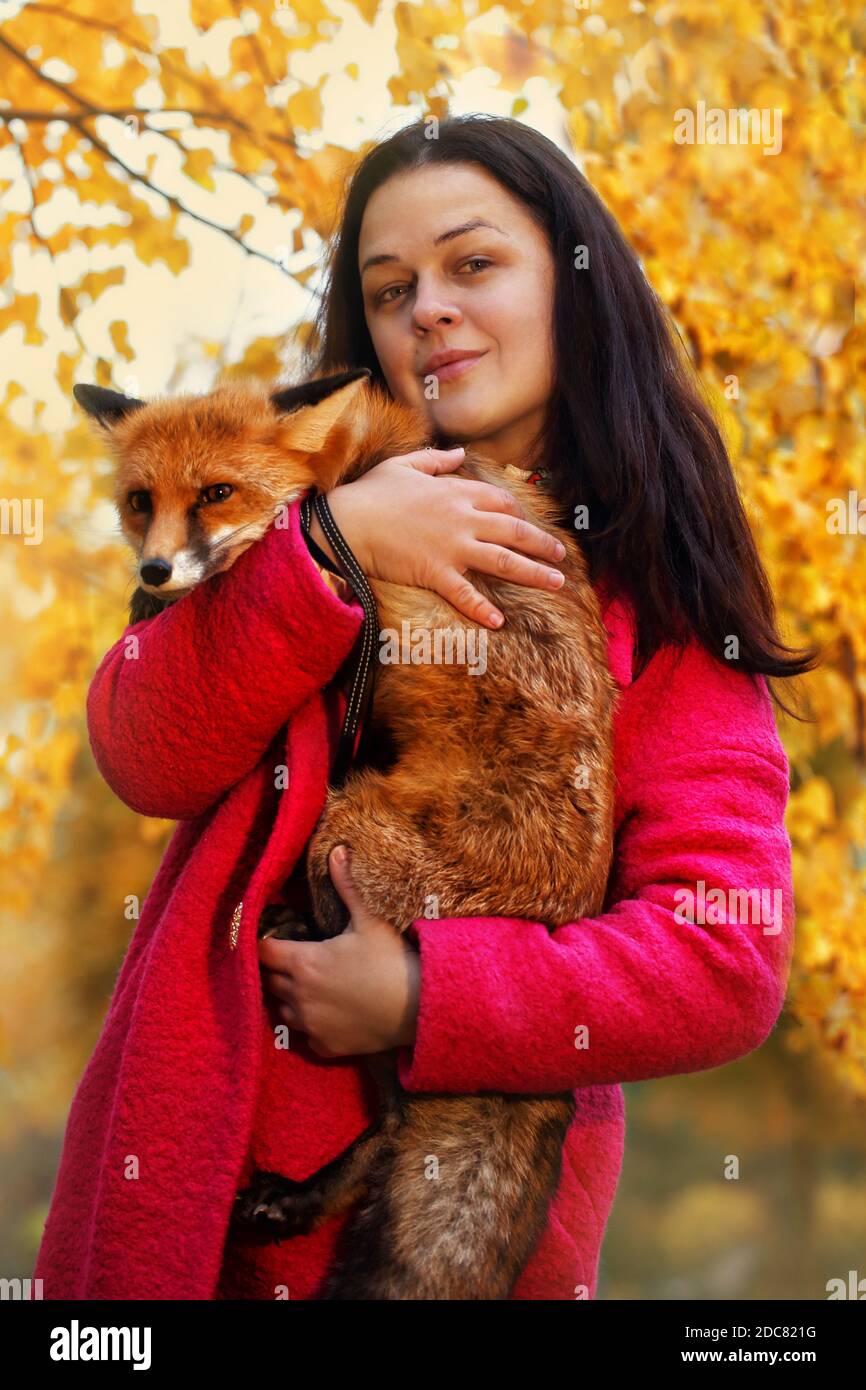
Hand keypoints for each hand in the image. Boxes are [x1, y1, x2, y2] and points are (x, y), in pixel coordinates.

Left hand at [257, 846, 420, 1058]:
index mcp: (303, 963)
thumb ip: (345, 886)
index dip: (264, 942)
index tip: (273, 937)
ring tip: (309, 985)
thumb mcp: (368, 920)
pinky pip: (305, 1035)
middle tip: (294, 958)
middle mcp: (298, 996)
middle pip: (268, 980)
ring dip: (289, 997)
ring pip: (281, 1009)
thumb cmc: (391, 961)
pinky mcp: (325, 1047)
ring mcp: (310, 1025)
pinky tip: (328, 1012)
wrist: (419, 1008)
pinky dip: (310, 1024)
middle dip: (277, 969)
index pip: (261, 952)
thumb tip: (336, 850)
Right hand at [321, 449, 565, 628]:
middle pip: (513, 531)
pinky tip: (499, 621)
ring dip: (533, 573)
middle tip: (561, 556)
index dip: (520, 513)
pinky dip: (481, 609)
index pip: (500, 501)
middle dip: (542, 543)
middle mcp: (462, 519)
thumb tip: (459, 452)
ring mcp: (451, 547)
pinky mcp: (435, 572)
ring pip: (503, 561)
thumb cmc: (372, 492)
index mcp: (456, 492)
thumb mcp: (404, 465)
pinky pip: (464, 594)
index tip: (530, 523)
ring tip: (556, 583)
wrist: (347, 521)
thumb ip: (436, 460)